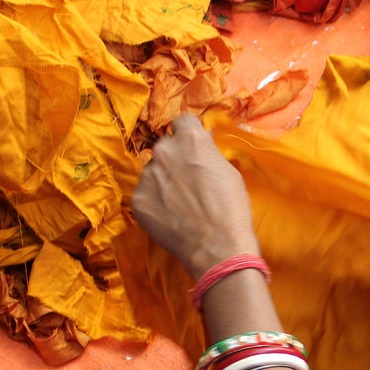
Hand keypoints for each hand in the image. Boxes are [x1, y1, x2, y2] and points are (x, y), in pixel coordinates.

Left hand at [131, 115, 259, 280]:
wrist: (217, 247)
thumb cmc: (231, 210)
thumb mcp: (228, 172)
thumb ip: (207, 154)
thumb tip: (199, 148)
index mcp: (190, 139)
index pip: (182, 121)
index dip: (188, 135)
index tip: (191, 147)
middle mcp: (164, 151)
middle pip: (165, 147)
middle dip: (174, 159)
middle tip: (187, 181)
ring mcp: (147, 175)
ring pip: (153, 171)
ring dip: (163, 181)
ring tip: (179, 204)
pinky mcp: (138, 199)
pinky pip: (145, 194)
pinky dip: (155, 202)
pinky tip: (170, 216)